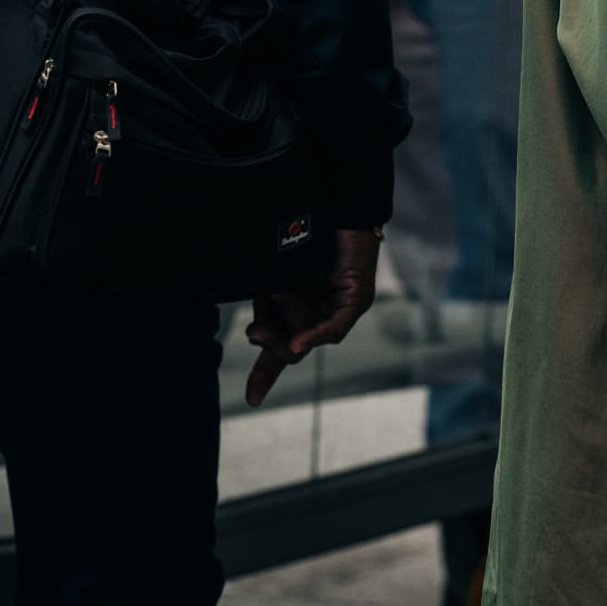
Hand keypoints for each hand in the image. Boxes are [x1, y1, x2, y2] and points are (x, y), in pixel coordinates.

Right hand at [245, 227, 382, 408]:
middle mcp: (315, 316)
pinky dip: (315, 335)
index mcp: (291, 312)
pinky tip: (299, 342)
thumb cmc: (303, 232)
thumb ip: (267, 303)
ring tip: (279, 294)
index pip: (278, 352)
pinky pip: (335, 328)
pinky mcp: (355, 301)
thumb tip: (256, 334)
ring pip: (307, 337)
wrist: (335, 205)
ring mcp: (338, 311)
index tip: (250, 400)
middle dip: (271, 346)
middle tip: (256, 334)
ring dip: (288, 321)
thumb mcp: (275, 275)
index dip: (264, 376)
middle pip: (290, 351)